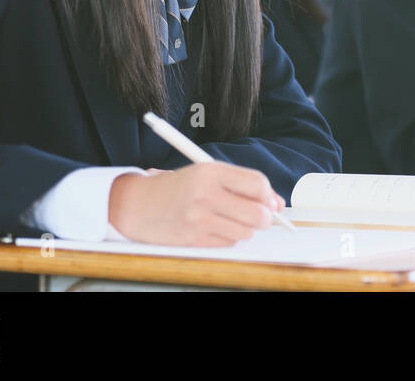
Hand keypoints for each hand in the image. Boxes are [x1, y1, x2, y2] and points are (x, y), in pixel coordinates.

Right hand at [109, 162, 284, 244]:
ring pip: (246, 231)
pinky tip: (216, 228)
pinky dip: (229, 238)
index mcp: (211, 172)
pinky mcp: (194, 239)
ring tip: (231, 219)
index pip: (257, 184)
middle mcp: (206, 195)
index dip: (268, 195)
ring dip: (246, 228)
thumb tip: (277, 204)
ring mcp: (199, 219)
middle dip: (265, 217)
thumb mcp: (207, 175)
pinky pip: (228, 243)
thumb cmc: (177, 187)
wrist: (137, 204)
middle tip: (260, 216)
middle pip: (257, 213)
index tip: (269, 200)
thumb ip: (242, 185)